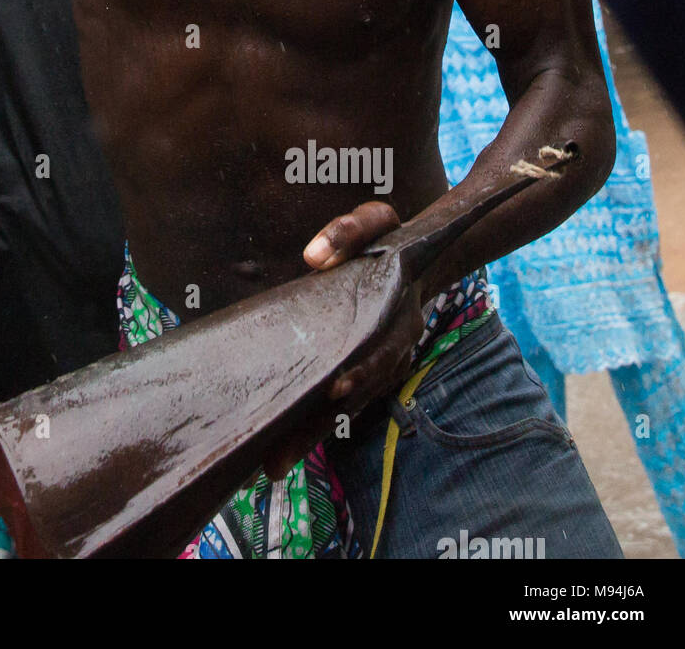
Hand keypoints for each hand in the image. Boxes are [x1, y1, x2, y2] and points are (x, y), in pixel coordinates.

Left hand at [261, 202, 419, 479]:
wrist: (413, 259)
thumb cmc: (384, 238)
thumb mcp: (374, 220)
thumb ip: (346, 231)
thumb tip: (313, 256)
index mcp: (399, 313)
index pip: (382, 349)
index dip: (361, 372)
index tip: (334, 392)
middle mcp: (393, 348)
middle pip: (354, 394)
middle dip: (317, 425)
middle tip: (279, 454)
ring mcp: (378, 366)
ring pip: (343, 409)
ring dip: (309, 436)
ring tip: (271, 464)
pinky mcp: (359, 373)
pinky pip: (336, 405)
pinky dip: (311, 426)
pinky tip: (280, 448)